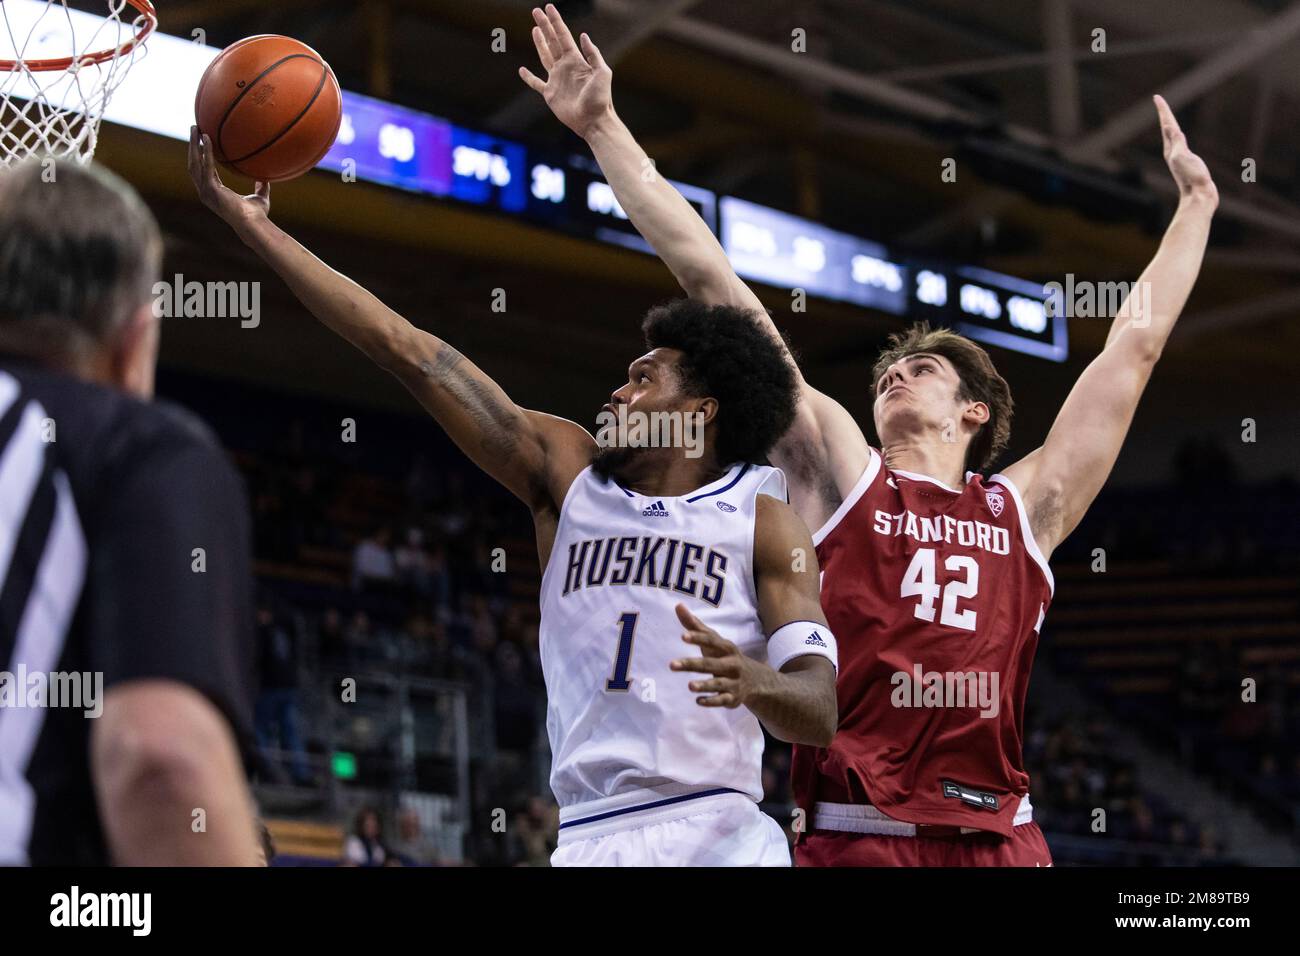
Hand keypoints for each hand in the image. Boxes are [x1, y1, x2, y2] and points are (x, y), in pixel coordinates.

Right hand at [187, 125, 270, 229]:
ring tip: (196, 129)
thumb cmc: (257, 215)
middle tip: (194, 129)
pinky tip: (207, 139)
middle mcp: (206, 192)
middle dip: (192, 147)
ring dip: (194, 145)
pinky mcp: (210, 189)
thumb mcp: (260, 197)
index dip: (201, 156)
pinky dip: (206, 152)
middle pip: (194, 165)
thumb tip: (266, 179)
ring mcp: (206, 191)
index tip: (202, 142)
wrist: (254, 224)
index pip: (203, 171)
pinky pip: (206, 166)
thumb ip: (261, 187)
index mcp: (214, 193)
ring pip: (195, 163)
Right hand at [518, 4, 612, 138]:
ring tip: (535, 29)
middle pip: (552, 41)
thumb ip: (593, 54)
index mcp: (576, 60)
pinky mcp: (550, 94)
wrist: (593, 121)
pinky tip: (522, 71)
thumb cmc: (600, 99)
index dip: (556, 21)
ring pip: (544, 56)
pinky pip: (536, 83)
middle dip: (545, 26)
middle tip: (536, 11)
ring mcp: (556, 80)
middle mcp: (565, 67)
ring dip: (539, 43)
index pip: (563, 36)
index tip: (548, 7)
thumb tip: (583, 35)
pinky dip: (529, 77)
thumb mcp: (603, 73)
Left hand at [669, 604, 774, 707]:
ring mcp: (733, 682)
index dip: (698, 638)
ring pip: (718, 684)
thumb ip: (695, 626)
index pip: (711, 641)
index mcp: (726, 648)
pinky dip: (712, 701)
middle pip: (710, 664)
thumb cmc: (725, 656)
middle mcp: (732, 664)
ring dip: (704, 685)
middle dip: (692, 664)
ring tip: (689, 686)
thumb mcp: (714, 642)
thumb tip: (678, 606)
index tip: (683, 636)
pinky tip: (698, 701)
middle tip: (671, 664)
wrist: (755, 679)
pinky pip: (722, 700)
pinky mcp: (733, 698)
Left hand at [1154, 95, 1216, 207]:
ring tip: (1166, 116)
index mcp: (1171, 148)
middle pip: (1167, 127)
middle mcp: (1173, 151)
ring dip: (1169, 123)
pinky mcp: (1188, 162)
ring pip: (1173, 135)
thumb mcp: (1182, 158)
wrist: (1198, 197)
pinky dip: (1179, 135)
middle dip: (1164, 113)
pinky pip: (1181, 143)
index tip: (1157, 97)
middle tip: (1159, 100)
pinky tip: (1179, 137)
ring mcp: (1180, 157)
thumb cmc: (1191, 178)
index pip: (1167, 124)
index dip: (1163, 110)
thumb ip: (1177, 143)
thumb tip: (1170, 128)